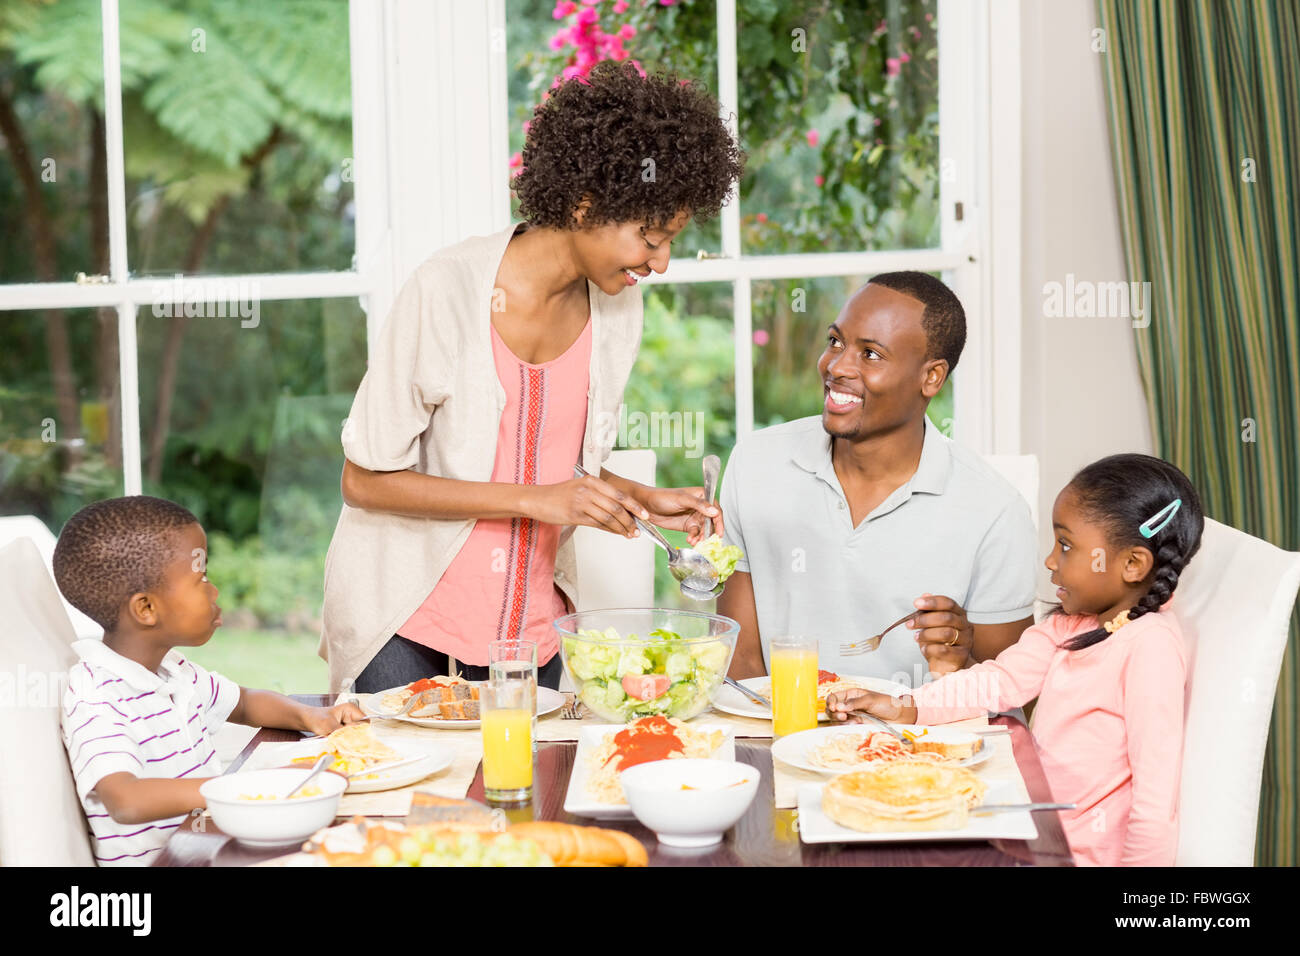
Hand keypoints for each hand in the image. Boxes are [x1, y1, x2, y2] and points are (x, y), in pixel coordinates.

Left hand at [302, 701, 365, 736]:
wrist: (307, 720)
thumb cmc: (316, 718)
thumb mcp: (329, 726)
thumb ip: (341, 733)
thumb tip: (350, 741)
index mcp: (351, 709)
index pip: (365, 722)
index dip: (361, 732)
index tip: (353, 739)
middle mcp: (353, 716)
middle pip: (361, 730)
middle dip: (353, 737)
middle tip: (342, 742)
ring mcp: (349, 723)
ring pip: (355, 735)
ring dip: (347, 741)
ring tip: (337, 741)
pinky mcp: (345, 730)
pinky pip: (349, 738)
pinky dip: (344, 742)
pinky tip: (336, 742)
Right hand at [528, 476, 648, 536]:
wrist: (537, 499)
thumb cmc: (559, 495)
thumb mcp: (580, 488)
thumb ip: (599, 495)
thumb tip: (620, 508)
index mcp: (592, 480)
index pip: (619, 494)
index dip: (634, 506)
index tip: (645, 515)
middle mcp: (588, 489)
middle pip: (616, 507)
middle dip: (631, 520)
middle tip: (638, 529)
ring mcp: (581, 502)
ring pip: (608, 517)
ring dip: (621, 528)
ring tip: (630, 534)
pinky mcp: (575, 514)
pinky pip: (597, 524)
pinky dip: (609, 530)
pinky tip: (616, 534)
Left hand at [632, 485, 722, 544]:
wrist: (646, 506)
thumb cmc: (663, 497)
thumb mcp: (682, 499)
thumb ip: (699, 504)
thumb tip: (714, 511)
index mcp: (702, 496)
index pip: (716, 510)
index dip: (719, 522)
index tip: (719, 533)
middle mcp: (701, 507)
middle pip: (712, 522)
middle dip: (709, 532)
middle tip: (705, 541)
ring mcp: (695, 517)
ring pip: (704, 530)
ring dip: (701, 537)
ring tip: (695, 542)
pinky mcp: (688, 526)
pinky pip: (696, 534)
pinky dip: (694, 539)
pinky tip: (690, 540)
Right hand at [825, 689, 915, 723]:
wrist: (899, 717)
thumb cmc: (887, 704)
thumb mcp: (871, 700)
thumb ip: (854, 703)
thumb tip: (839, 706)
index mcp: (851, 695)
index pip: (834, 697)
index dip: (830, 702)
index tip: (834, 708)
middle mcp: (850, 705)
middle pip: (832, 709)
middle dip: (834, 713)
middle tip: (843, 716)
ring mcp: (853, 715)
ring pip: (837, 719)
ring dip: (840, 720)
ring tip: (851, 720)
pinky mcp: (857, 725)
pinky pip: (845, 727)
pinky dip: (846, 727)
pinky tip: (854, 724)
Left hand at [908, 593, 974, 675]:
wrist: (947, 665)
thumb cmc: (939, 642)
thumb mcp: (931, 625)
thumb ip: (929, 611)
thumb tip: (924, 595)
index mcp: (959, 614)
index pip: (948, 603)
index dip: (932, 602)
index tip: (916, 603)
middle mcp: (966, 625)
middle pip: (946, 617)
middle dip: (925, 619)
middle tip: (909, 624)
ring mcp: (966, 641)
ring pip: (946, 633)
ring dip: (926, 634)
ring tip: (915, 637)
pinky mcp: (962, 655)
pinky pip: (945, 650)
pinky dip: (930, 648)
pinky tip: (923, 649)